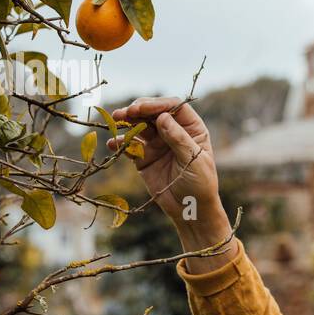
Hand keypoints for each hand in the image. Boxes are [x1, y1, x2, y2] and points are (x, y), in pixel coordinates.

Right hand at [108, 98, 232, 263]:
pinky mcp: (144, 158)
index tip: (140, 108)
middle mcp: (173, 132)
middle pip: (153, 113)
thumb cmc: (200, 184)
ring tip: (115, 121)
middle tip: (124, 113)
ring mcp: (157, 144)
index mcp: (192, 128)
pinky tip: (113, 144)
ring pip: (139, 126)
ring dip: (126, 122)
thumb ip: (178, 139)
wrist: (190, 210)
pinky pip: (130, 146)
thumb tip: (162, 117)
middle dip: (138, 110)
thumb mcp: (194, 161)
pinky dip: (120, 143)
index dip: (156, 104)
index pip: (173, 107)